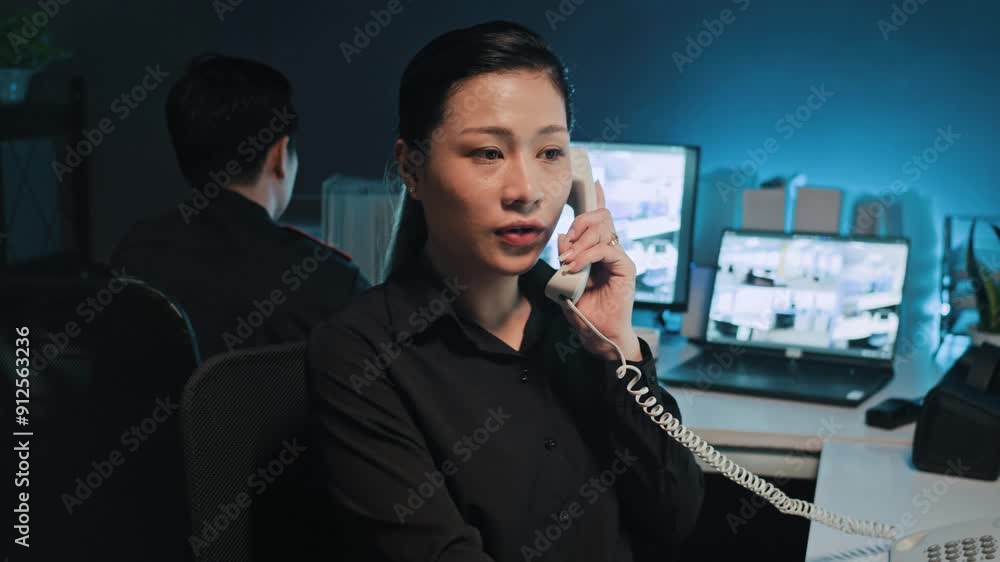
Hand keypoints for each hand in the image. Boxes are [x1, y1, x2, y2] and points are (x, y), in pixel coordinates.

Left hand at [556, 180, 641, 361]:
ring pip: (603, 229)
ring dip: (580, 242)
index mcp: (599, 250)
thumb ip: (566, 256)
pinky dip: (587, 255)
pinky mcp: (625, 268)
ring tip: (568, 260)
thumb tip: (562, 237)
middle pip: (600, 217)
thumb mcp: (567, 279)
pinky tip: (575, 266)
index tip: (592, 182)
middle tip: (565, 247)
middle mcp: (611, 250)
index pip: (599, 219)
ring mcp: (619, 258)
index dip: (597, 199)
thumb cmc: (584, 310)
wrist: (598, 334)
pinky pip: (605, 249)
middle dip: (579, 223)